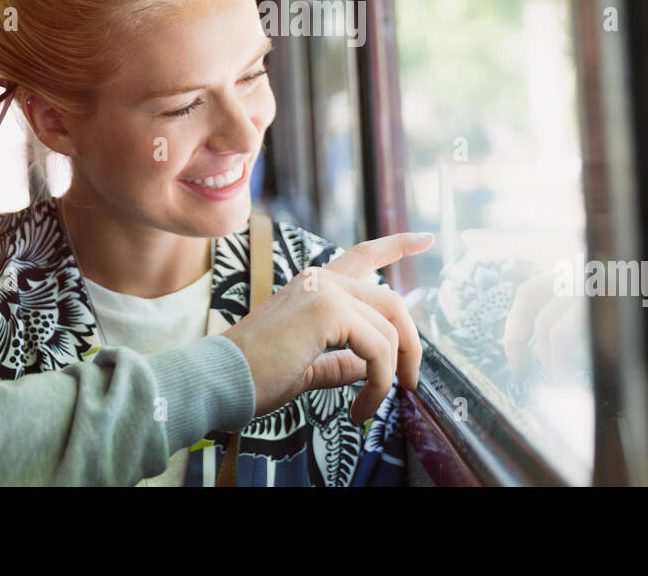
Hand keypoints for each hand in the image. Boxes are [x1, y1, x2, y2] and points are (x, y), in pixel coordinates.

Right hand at [221, 232, 433, 423]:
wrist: (219, 379)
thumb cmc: (254, 375)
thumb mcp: (308, 365)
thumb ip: (341, 361)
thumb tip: (373, 367)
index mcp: (314, 286)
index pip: (364, 255)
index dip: (398, 245)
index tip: (427, 238)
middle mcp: (321, 279)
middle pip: (392, 301)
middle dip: (410, 344)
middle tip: (410, 383)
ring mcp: (324, 290)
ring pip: (389, 328)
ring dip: (390, 375)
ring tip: (369, 407)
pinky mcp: (326, 310)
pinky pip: (378, 348)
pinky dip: (379, 382)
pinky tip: (361, 407)